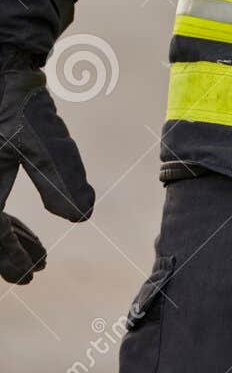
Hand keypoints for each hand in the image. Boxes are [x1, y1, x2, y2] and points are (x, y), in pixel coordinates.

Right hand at [0, 55, 94, 283]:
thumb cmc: (15, 101)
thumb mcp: (43, 140)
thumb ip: (60, 178)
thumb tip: (82, 216)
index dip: (12, 260)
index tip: (36, 271)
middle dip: (7, 256)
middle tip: (36, 269)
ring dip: (5, 240)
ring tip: (35, 252)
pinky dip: (1, 221)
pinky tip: (19, 226)